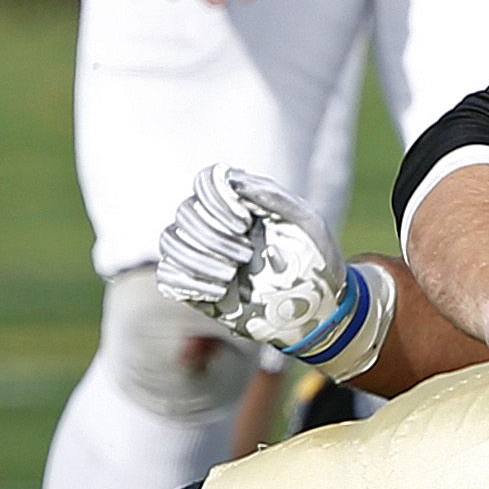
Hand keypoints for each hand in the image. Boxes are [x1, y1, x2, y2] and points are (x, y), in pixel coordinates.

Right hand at [158, 165, 365, 360]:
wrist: (320, 308)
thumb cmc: (318, 259)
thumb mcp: (307, 222)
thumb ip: (273, 197)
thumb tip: (232, 180)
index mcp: (242, 202)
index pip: (206, 183)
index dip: (216, 200)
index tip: (244, 223)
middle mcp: (217, 224)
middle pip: (186, 213)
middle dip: (213, 236)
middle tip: (246, 255)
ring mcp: (204, 255)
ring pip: (171, 241)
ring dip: (198, 258)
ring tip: (231, 275)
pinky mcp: (197, 285)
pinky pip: (168, 275)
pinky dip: (188, 281)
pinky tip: (218, 291)